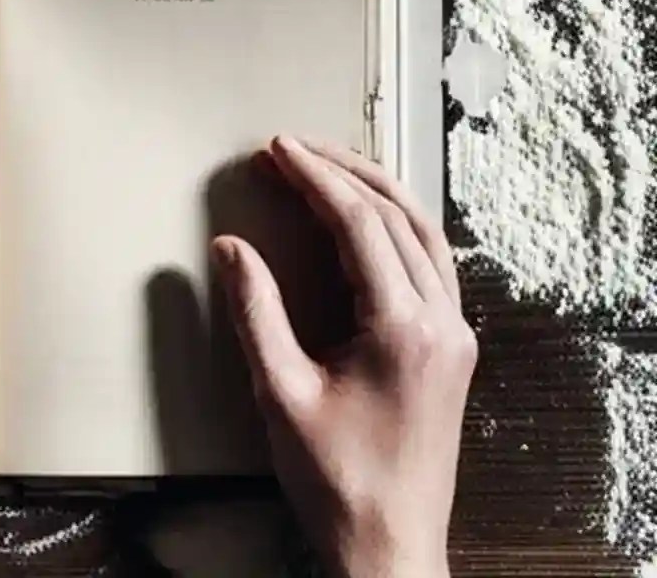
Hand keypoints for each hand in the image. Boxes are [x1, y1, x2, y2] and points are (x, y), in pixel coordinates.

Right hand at [213, 136, 475, 577]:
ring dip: (377, 192)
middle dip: (344, 172)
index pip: (358, 225)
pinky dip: (398, 228)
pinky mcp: (451, 350)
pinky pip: (432, 264)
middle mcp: (441, 322)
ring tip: (331, 165)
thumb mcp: (279, 392)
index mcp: (403, 328)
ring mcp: (453, 335)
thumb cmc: (335, 480)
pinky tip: (370, 222)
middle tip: (295, 147)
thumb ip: (255, 312)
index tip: (277, 150)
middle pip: (397, 217)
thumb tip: (231, 249)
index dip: (314, 179)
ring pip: (424, 235)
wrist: (388, 542)